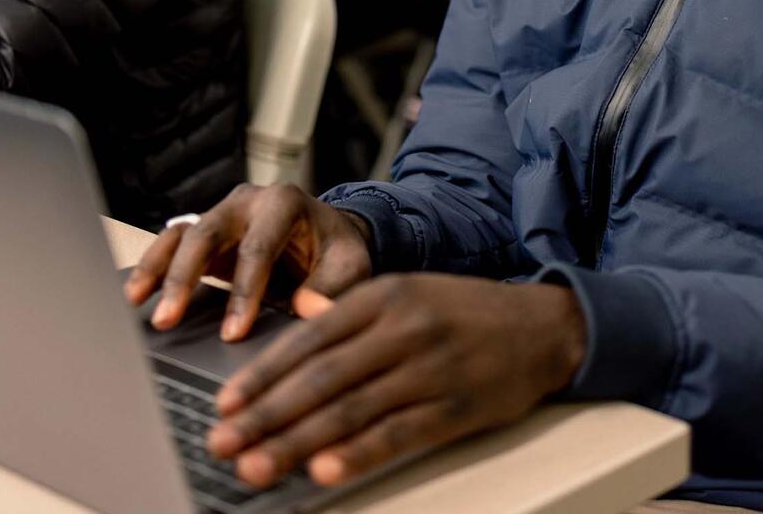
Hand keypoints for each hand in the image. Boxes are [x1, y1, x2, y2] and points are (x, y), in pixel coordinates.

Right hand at [123, 183, 372, 340]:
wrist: (330, 236)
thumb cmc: (339, 251)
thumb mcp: (351, 266)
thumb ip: (333, 287)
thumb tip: (308, 310)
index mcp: (286, 203)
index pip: (258, 247)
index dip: (244, 291)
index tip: (234, 333)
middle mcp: (249, 201)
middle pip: (208, 232)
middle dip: (185, 277)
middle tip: (169, 319)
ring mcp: (224, 213)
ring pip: (183, 233)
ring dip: (159, 269)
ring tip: (137, 303)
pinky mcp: (208, 232)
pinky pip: (173, 242)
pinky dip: (153, 265)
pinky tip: (136, 294)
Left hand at [206, 273, 587, 488]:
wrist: (539, 325)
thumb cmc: (462, 311)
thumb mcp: (408, 290)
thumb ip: (352, 307)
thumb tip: (301, 314)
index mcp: (385, 294)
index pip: (310, 336)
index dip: (265, 372)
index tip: (226, 402)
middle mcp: (403, 327)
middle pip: (323, 376)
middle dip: (267, 414)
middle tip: (223, 443)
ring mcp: (430, 367)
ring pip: (352, 408)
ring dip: (297, 442)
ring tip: (257, 465)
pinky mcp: (455, 406)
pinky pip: (398, 433)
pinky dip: (359, 453)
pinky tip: (325, 471)